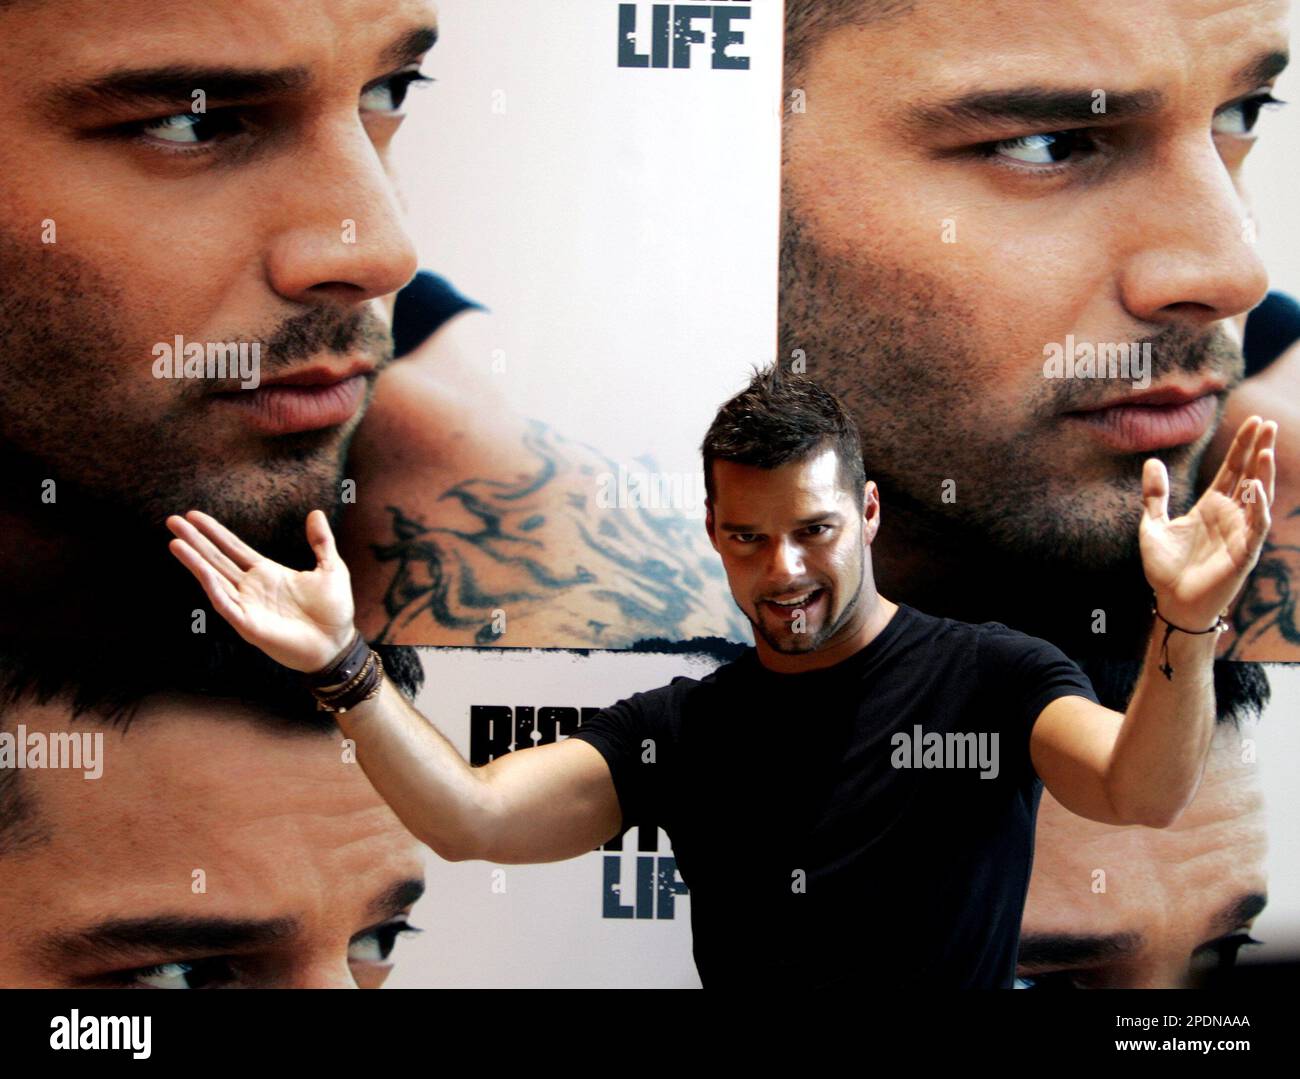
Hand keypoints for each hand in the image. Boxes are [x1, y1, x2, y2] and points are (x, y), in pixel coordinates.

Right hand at [166, 509, 356, 672]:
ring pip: (214, 579)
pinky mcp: (248, 624)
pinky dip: (212, 586)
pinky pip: (225, 603)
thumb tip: (315, 513)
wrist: (337, 643)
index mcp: (267, 573)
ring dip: (195, 561)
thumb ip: (321, 542)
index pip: (233, 548)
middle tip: (172, 520)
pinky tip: (200, 570)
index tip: (194, 515)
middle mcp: (252, 587)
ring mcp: (247, 605)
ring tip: (175, 542)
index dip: (214, 532)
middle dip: (195, 540)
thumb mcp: (331, 568)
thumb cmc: (334, 611)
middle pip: (217, 559)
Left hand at [1140, 415, 1276, 628]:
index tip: (1254, 422)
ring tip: (1266, 448)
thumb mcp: (1153, 524)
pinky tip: (1255, 486)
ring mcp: (1240, 532)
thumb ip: (1155, 494)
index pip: (1233, 469)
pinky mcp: (1244, 552)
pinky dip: (1258, 506)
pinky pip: (1256, 526)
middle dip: (1259, 450)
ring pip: (1258, 496)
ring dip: (1264, 473)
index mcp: (1212, 505)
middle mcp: (1231, 515)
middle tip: (1268, 423)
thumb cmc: (1165, 567)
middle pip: (1250, 475)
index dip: (1243, 446)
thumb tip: (1152, 461)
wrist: (1171, 601)